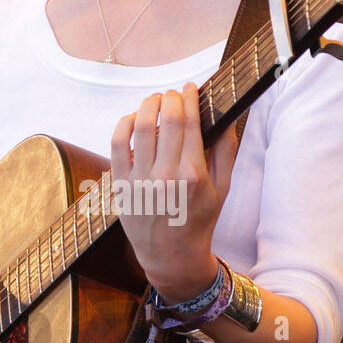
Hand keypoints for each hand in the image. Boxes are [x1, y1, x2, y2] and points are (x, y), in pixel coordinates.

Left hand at [109, 82, 238, 301]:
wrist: (170, 255)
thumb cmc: (199, 219)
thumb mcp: (222, 188)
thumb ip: (226, 150)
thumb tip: (225, 116)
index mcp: (193, 175)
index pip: (190, 122)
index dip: (189, 97)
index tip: (190, 87)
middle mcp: (165, 176)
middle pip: (167, 118)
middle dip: (171, 97)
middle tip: (173, 94)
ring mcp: (140, 180)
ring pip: (141, 125)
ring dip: (149, 104)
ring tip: (155, 101)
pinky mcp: (120, 184)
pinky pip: (117, 142)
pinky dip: (125, 123)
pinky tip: (135, 119)